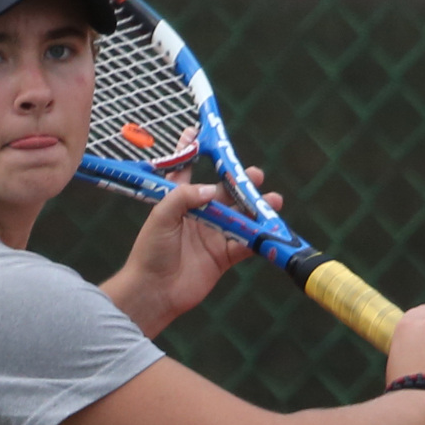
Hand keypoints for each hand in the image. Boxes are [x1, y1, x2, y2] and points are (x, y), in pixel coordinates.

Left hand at [101, 137, 270, 336]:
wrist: (154, 292)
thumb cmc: (150, 251)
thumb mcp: (161, 216)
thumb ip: (184, 196)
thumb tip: (212, 188)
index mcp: (178, 202)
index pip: (186, 170)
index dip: (192, 151)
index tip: (200, 132)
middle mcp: (198, 215)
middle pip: (223, 193)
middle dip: (240, 182)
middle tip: (255, 174)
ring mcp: (212, 236)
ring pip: (240, 217)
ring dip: (256, 208)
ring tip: (273, 200)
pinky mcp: (223, 257)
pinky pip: (245, 244)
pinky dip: (258, 237)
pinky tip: (270, 229)